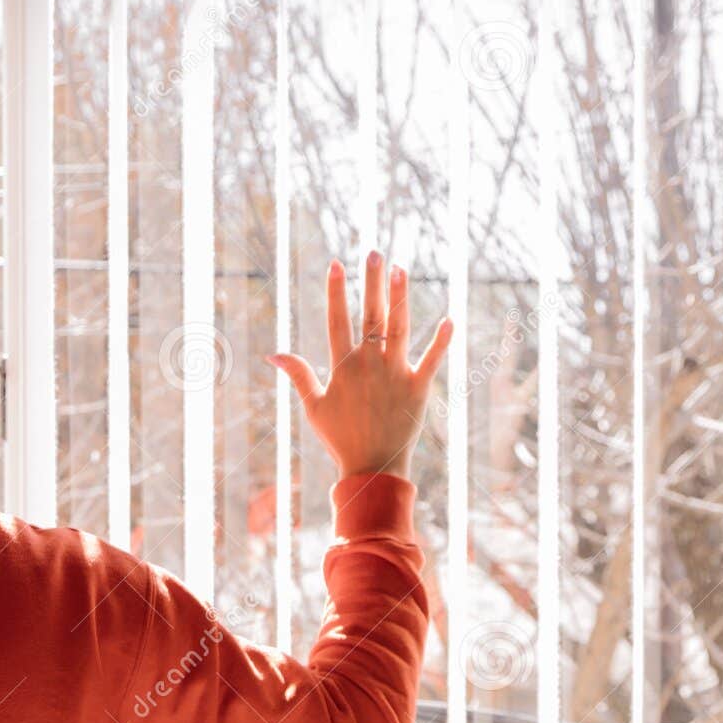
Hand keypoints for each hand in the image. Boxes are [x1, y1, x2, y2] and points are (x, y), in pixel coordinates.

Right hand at [268, 251, 450, 480]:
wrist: (372, 468)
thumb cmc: (340, 438)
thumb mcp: (313, 406)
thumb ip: (298, 375)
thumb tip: (273, 353)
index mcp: (343, 368)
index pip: (338, 320)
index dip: (336, 291)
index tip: (337, 264)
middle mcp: (369, 365)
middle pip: (371, 315)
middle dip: (372, 282)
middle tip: (375, 253)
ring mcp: (395, 374)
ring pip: (399, 328)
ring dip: (401, 298)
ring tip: (402, 269)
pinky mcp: (419, 388)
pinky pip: (433, 360)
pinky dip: (442, 341)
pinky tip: (449, 318)